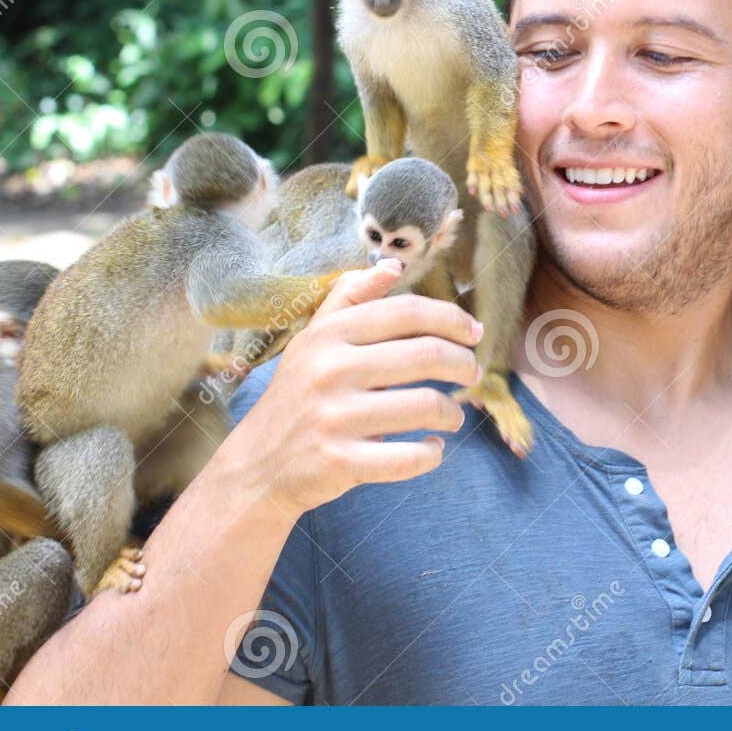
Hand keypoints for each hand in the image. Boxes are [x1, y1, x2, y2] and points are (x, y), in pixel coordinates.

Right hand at [219, 260, 480, 517]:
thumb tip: (393, 265)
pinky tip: (432, 449)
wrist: (257, 465)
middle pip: (426, 354)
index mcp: (329, 334)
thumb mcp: (314, 339)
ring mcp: (334, 417)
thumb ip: (351, 298)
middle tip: (472, 374)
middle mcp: (330, 369)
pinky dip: (432, 455)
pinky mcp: (340, 461)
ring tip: (451, 416)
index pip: (407, 312)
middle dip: (463, 364)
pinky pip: (409, 458)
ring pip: (426, 406)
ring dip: (452, 413)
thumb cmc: (299, 395)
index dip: (451, 318)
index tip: (474, 333)